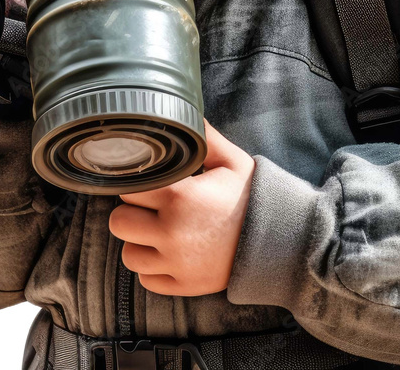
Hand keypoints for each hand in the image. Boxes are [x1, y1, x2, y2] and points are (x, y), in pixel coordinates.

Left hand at [108, 117, 255, 295]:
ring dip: (139, 242)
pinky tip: (169, 252)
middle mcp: (172, 233)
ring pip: (128, 254)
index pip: (129, 189)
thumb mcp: (232, 161)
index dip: (136, 183)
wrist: (280, 242)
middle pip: (119, 222)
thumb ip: (204, 137)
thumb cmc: (252, 198)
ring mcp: (176, 264)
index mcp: (180, 197)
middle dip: (133, 211)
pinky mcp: (183, 286)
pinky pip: (146, 280)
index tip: (151, 182)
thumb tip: (186, 112)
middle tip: (153, 206)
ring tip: (158, 230)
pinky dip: (153, 268)